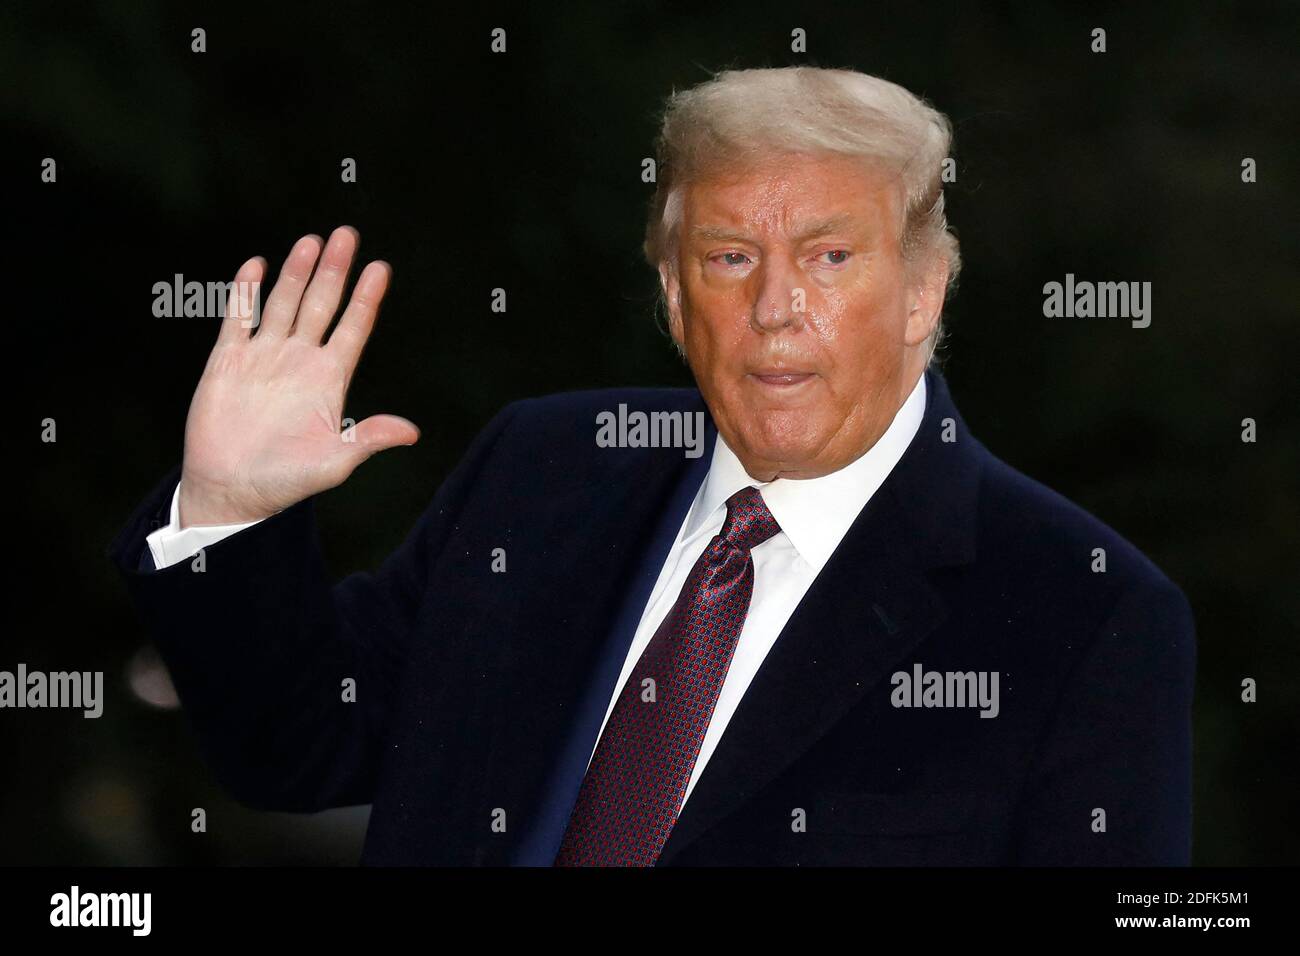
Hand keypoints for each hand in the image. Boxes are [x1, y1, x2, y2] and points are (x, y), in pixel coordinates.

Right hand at [178, 227, 417, 526]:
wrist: (231, 491)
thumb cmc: (286, 481)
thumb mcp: (334, 462)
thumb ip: (369, 439)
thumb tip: (412, 432)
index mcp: (329, 380)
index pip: (353, 328)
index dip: (366, 298)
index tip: (380, 268)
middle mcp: (299, 361)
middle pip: (320, 304)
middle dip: (334, 270)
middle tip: (347, 234)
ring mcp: (264, 357)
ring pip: (283, 303)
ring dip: (296, 272)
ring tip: (311, 241)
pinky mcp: (227, 362)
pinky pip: (238, 319)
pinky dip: (246, 293)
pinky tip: (257, 265)